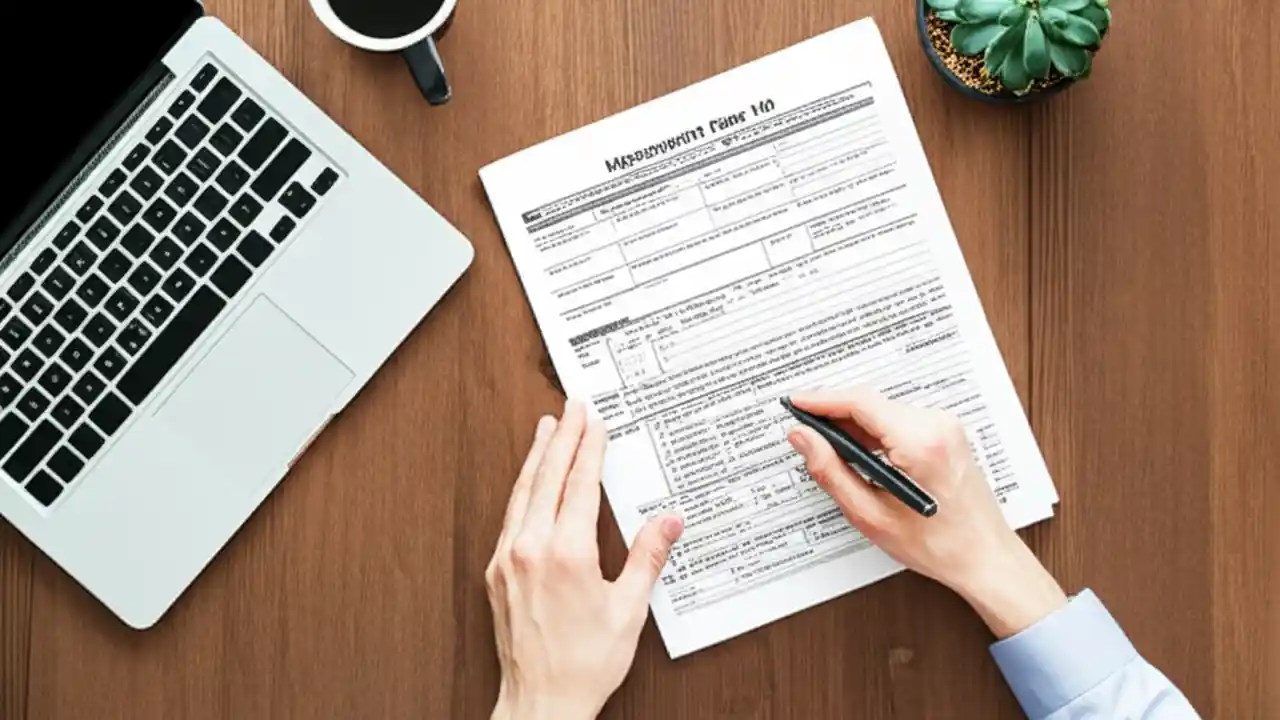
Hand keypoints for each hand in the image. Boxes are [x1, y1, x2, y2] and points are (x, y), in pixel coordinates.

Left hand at [487, 400, 684, 719]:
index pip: (578, 485)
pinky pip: (509, 517)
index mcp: (565, 553)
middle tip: (571, 408)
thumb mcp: (629, 610)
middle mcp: (529, 549)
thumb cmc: (584, 665)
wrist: (540, 704)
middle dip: (562, 438)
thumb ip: (648, 557)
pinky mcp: (495, 573)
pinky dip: (522, 491)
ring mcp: (507, 559)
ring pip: (522, 493)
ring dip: (536, 457)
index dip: (589, 448)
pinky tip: (528, 482)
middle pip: (546, 478)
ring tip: (546, 429)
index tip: (595, 422)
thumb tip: (670, 521)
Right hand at [787, 387, 1066, 638]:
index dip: (821, 399)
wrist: (985, 556)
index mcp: (920, 443)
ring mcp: (945, 427)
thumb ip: (831, 472)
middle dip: (833, 414)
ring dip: (854, 425)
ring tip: (829, 449)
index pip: (859, 402)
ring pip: (883, 411)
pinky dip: (874, 432)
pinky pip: (899, 421)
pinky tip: (859, 453)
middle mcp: (937, 426)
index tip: (796, 403)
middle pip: (870, 404)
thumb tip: (804, 439)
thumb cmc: (939, 545)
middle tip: (804, 431)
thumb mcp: (871, 515)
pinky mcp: (946, 433)